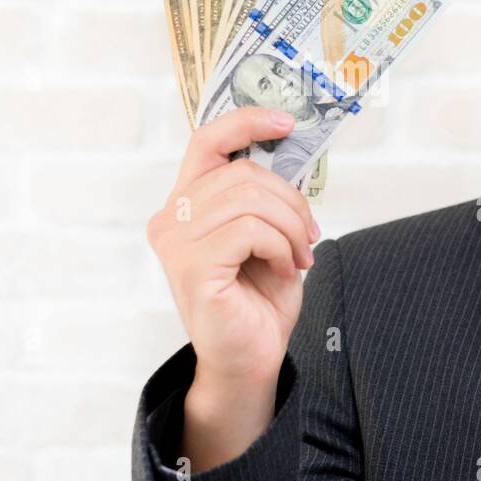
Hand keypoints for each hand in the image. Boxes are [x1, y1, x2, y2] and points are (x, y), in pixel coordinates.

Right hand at [145, 107, 321, 467]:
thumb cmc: (256, 298)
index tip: (286, 122)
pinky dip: (281, 247)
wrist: (249, 359)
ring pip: (251, 199)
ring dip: (291, 227)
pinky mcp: (192, 266)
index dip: (246, 122)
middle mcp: (171, 217)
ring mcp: (176, 242)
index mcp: (185, 202)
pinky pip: (251, 230)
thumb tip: (290, 151)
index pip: (207, 141)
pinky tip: (285, 270)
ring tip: (300, 256)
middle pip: (244, 173)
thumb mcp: (266, 233)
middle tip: (309, 236)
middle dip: (291, 201)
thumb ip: (264, 195)